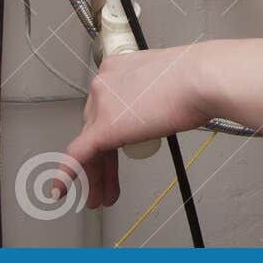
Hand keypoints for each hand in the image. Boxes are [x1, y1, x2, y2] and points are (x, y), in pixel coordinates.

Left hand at [59, 44, 210, 209]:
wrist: (201, 78)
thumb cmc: (199, 77)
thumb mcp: (169, 80)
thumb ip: (155, 95)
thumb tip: (161, 111)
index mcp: (117, 67)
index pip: (106, 106)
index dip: (111, 134)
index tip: (117, 150)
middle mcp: (104, 82)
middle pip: (95, 127)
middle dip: (102, 159)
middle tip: (107, 180)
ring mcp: (101, 103)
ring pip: (90, 145)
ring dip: (95, 174)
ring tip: (101, 196)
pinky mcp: (103, 127)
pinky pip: (77, 156)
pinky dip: (68, 175)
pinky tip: (60, 190)